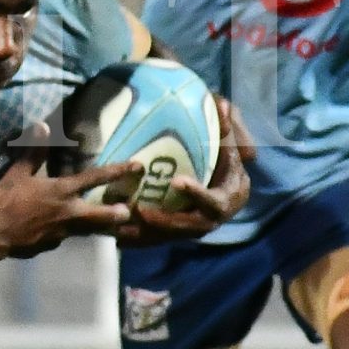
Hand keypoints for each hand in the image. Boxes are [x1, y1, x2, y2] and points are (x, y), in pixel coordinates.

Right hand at [0, 125, 137, 255]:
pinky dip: (70, 232)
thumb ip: (33, 151)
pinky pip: (67, 236)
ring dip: (103, 227)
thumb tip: (42, 125)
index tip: (137, 167)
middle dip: (118, 213)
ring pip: (90, 230)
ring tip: (115, 228)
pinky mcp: (54, 244)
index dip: (118, 171)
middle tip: (130, 211)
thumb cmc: (7, 201)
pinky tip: (66, 231)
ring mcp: (64, 232)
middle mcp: (69, 212)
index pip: (95, 178)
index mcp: (62, 191)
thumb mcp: (18, 173)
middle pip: (102, 215)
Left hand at [120, 94, 254, 243]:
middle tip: (141, 212)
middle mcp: (213, 216)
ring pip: (172, 236)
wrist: (223, 170)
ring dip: (148, 235)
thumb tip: (224, 110)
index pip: (216, 202)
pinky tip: (117, 236)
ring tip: (123, 228)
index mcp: (231, 196)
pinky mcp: (179, 229)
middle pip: (191, 227)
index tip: (177, 181)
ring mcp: (195, 225)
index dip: (198, 195)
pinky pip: (160, 238)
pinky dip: (141, 239)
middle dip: (166, 222)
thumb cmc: (226, 149)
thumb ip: (230, 125)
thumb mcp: (230, 134)